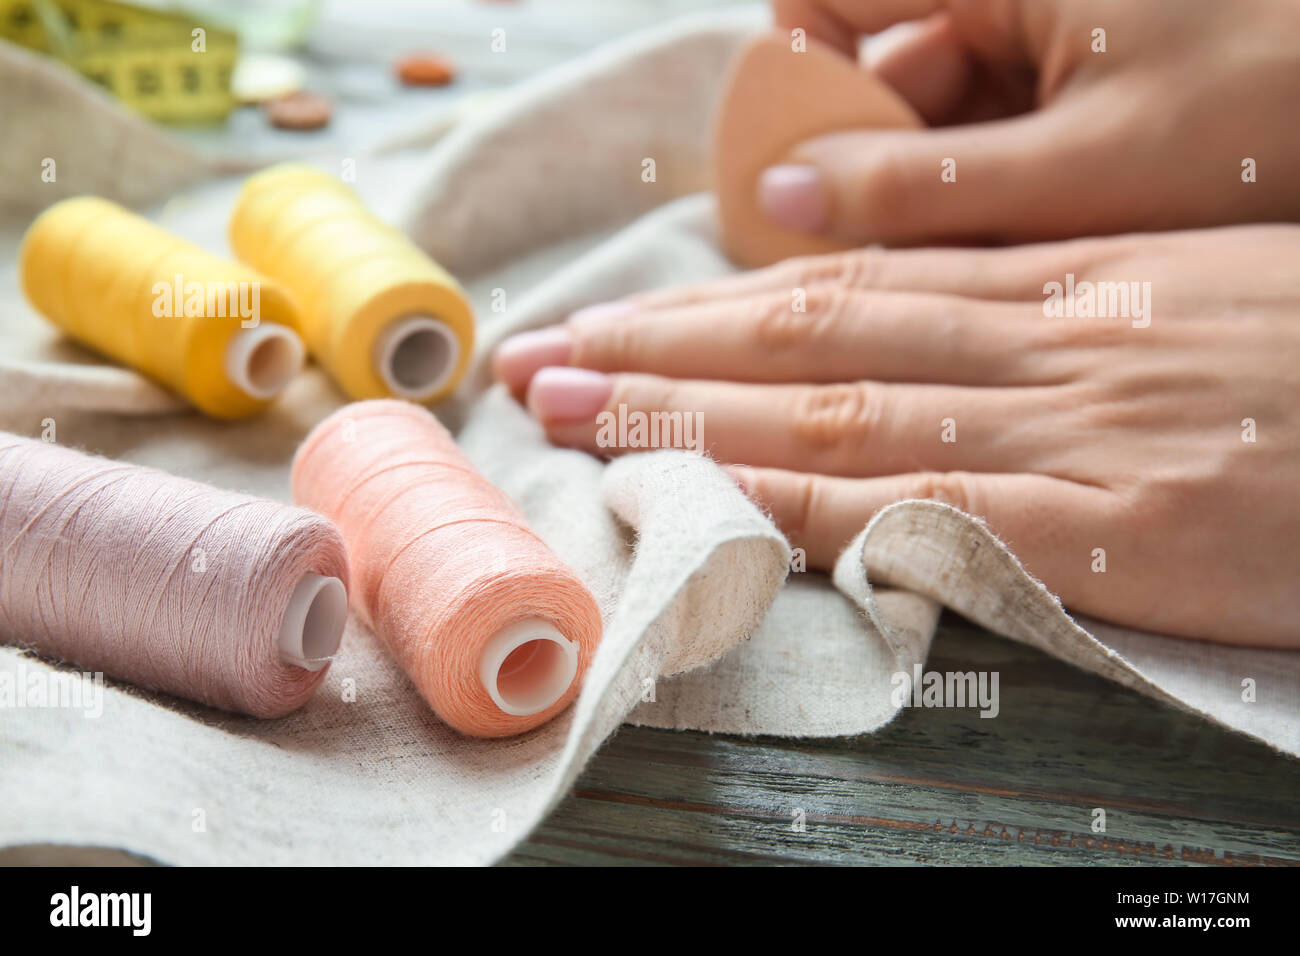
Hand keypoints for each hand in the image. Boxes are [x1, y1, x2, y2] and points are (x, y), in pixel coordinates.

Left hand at [494, 226, 1299, 647]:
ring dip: (690, 415)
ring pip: (833, 409)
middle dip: (657, 350)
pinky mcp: (1108, 529)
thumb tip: (938, 325)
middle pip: (804, 333)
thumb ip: (1058, 313)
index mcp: (1064, 279)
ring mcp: (1065, 428)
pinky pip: (921, 511)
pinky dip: (802, 506)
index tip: (614, 316)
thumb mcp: (1191, 293)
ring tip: (574, 415)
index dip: (711, 303)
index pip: (844, 281)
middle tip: (537, 362)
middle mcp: (1038, 339)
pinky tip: (709, 507)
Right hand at [752, 0, 1299, 243]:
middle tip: (910, 251)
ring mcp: (1060, 15)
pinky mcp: (1097, 51)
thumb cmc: (1281, 109)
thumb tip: (781, 201)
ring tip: (1004, 248)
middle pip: (884, 59)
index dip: (805, 85)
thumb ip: (916, 189)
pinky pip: (1005, 113)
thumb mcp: (1085, 168)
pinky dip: (1005, 177)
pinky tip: (1043, 227)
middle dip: (883, 162)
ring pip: (944, 100)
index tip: (821, 178)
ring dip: (947, 185)